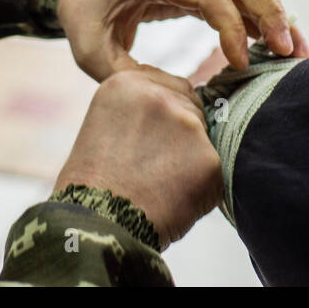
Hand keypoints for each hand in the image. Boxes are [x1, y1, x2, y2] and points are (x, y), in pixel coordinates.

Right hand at [55, 66, 221, 247]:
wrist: (96, 225)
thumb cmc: (94, 184)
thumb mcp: (104, 123)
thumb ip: (140, 107)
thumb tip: (175, 105)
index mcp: (127, 83)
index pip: (172, 86)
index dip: (166, 116)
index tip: (151, 140)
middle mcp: (159, 96)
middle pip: (192, 107)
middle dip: (182, 134)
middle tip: (155, 166)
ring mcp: (187, 125)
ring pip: (204, 139)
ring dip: (191, 160)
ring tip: (158, 185)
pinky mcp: (208, 158)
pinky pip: (214, 171)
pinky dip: (200, 188)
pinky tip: (172, 200)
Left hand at [56, 0, 308, 80]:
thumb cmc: (82, 12)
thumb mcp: (90, 52)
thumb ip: (130, 77)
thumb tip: (180, 98)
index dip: (231, 27)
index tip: (240, 64)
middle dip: (270, 10)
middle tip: (290, 52)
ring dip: (274, 9)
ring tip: (294, 50)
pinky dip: (258, 10)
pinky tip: (272, 41)